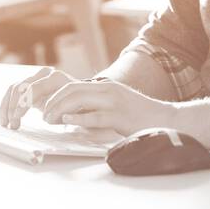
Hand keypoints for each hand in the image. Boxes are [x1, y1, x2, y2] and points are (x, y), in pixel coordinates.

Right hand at [0, 67, 76, 129]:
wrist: (79, 97)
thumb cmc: (76, 107)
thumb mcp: (71, 111)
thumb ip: (61, 113)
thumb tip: (46, 119)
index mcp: (55, 78)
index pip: (34, 88)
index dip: (23, 104)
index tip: (16, 119)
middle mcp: (44, 74)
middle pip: (20, 87)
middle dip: (12, 107)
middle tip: (10, 125)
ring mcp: (36, 77)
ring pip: (14, 89)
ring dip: (6, 107)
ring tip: (4, 124)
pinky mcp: (29, 84)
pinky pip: (13, 91)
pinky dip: (6, 105)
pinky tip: (2, 118)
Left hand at [40, 79, 175, 135]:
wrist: (165, 120)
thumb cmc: (139, 117)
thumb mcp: (115, 105)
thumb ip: (96, 106)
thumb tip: (72, 115)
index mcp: (105, 86)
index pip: (73, 86)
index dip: (55, 96)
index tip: (45, 108)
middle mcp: (108, 90)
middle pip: (72, 90)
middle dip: (54, 103)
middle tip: (44, 117)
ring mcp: (115, 102)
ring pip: (80, 100)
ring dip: (61, 110)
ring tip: (51, 121)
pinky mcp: (121, 116)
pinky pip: (96, 116)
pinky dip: (80, 119)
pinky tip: (69, 123)